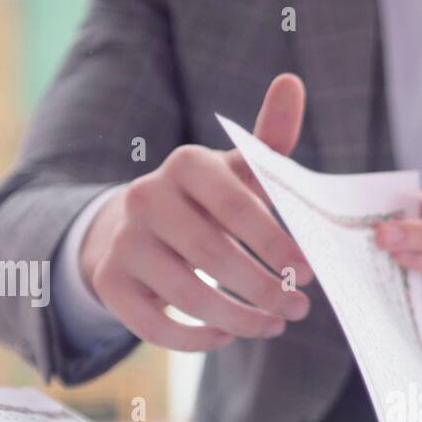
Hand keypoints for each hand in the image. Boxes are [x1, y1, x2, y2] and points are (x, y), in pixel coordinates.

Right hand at [78, 73, 314, 350]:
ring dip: (240, 319)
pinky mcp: (110, 283)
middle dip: (264, 289)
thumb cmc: (210, 203)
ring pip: (187, 294)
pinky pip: (155, 325)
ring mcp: (124, 241)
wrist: (140, 229)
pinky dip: (197, 339)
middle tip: (299, 309)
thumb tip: (292, 83)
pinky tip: (226, 336)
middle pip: (212, 255)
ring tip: (273, 326)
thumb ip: (269, 141)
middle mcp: (146, 196)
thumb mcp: (239, 172)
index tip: (310, 272)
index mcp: (186, 165)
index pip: (235, 205)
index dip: (276, 243)